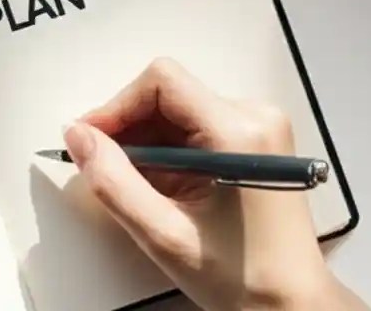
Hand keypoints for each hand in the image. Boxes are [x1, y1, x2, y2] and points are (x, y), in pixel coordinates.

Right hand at [64, 59, 365, 310]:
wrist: (292, 303)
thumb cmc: (242, 276)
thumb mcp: (164, 234)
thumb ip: (113, 182)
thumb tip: (78, 137)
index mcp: (241, 133)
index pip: (163, 82)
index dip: (117, 106)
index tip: (89, 139)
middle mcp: (256, 117)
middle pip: (168, 94)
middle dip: (127, 127)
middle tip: (101, 167)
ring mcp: (258, 127)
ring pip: (177, 110)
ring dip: (145, 142)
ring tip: (133, 185)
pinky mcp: (254, 140)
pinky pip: (194, 126)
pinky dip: (165, 151)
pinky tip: (159, 186)